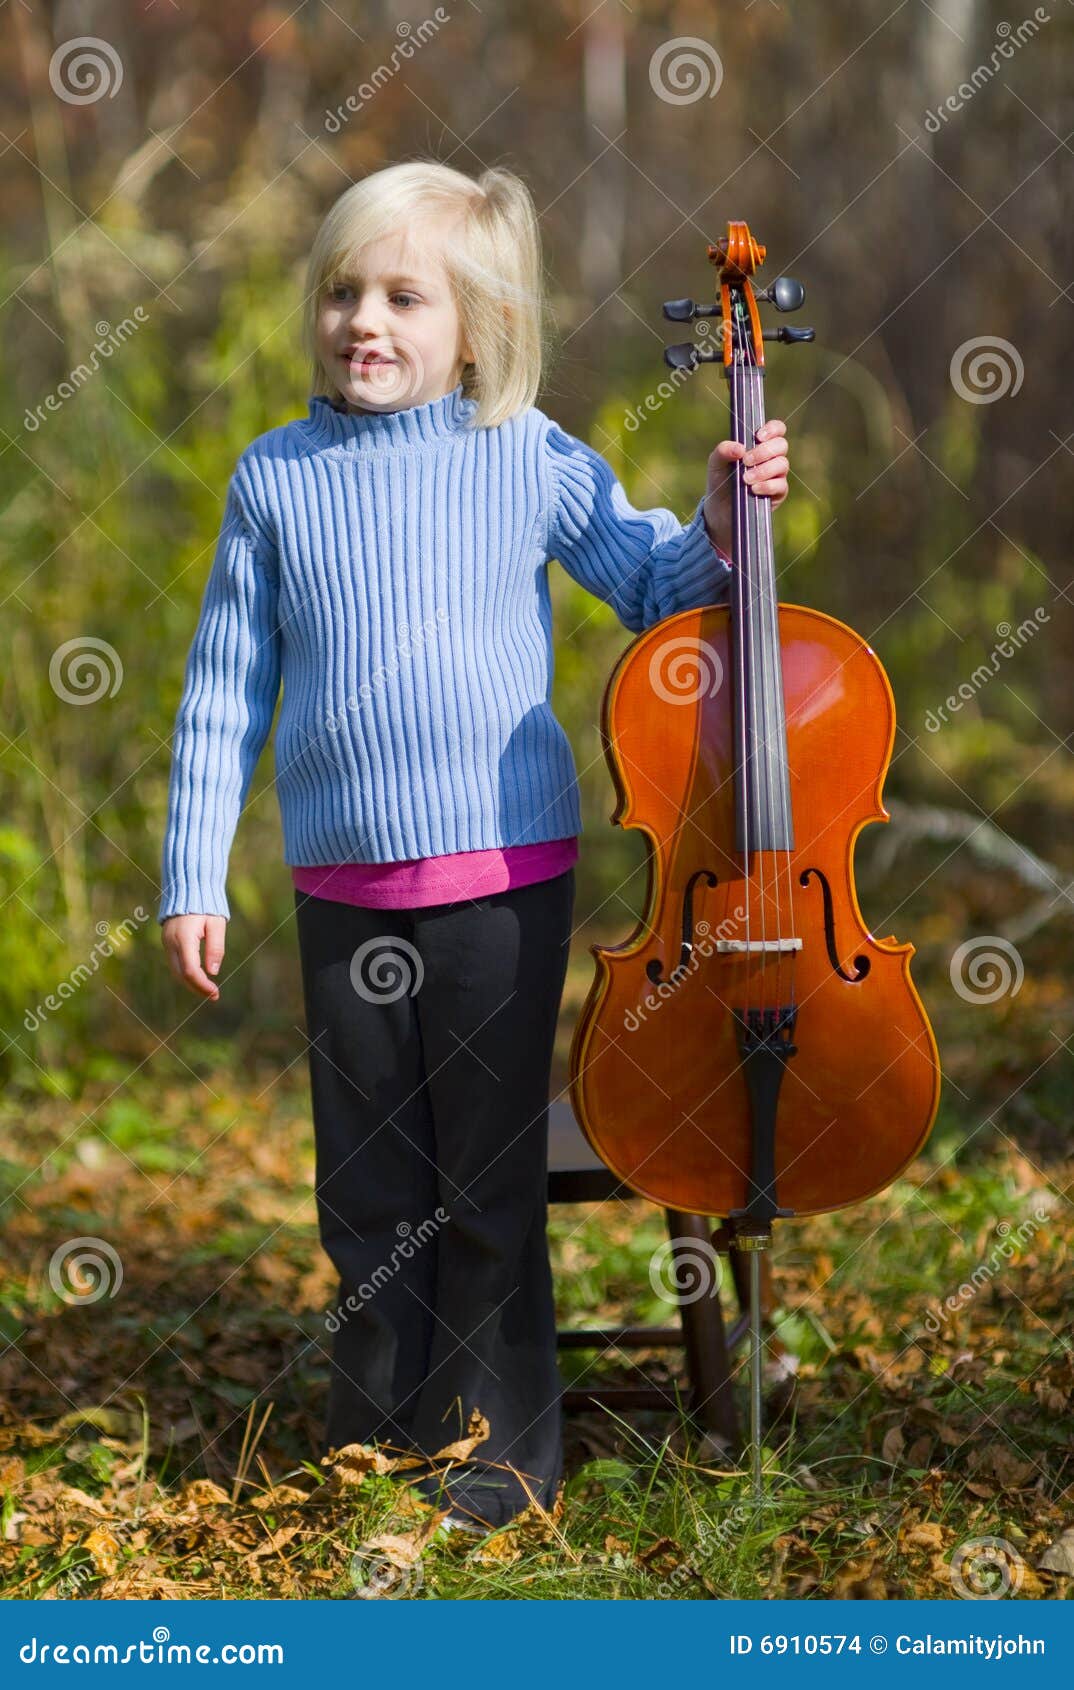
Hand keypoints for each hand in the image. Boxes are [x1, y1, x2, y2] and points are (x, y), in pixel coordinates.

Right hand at [162, 913, 226, 1000]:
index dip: (202, 985)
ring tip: (208, 990)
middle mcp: (171, 943)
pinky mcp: (167, 942)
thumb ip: (215, 947)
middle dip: (197, 988)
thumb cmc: (206, 906)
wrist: (188, 889)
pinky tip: (199, 977)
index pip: (190, 970)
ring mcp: (167, 943)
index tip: (215, 992)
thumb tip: (213, 972)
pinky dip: (186, 974)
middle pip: (181, 975)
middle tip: (214, 995)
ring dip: (191, 983)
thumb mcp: (216, 924)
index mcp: (184, 938)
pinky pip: (175, 964)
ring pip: (176, 971)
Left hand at [703, 418, 789, 557]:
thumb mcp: (715, 464)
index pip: (777, 429)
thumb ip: (723, 450)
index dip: (773, 429)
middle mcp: (771, 458)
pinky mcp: (778, 493)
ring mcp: (777, 475)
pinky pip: (781, 485)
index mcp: (760, 445)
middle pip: (781, 445)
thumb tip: (740, 448)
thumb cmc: (720, 481)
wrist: (719, 510)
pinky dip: (767, 485)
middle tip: (746, 461)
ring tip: (745, 479)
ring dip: (763, 470)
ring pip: (782, 464)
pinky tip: (754, 489)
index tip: (759, 437)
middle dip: (763, 452)